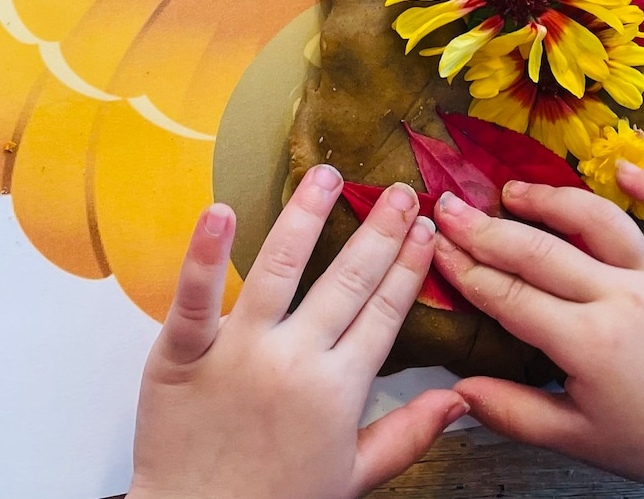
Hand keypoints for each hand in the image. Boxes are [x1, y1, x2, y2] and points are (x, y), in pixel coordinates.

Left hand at [129, 166, 465, 498]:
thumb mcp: (354, 478)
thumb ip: (408, 434)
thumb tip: (460, 398)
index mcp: (338, 390)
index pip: (384, 312)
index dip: (409, 266)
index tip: (426, 227)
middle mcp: (295, 362)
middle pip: (346, 281)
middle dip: (379, 231)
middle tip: (398, 190)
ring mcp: (238, 354)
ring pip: (278, 269)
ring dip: (307, 216)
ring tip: (327, 175)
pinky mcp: (183, 354)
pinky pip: (194, 297)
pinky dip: (205, 253)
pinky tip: (221, 210)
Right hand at [431, 164, 643, 498]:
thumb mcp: (574, 439)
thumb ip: (511, 411)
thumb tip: (458, 387)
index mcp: (588, 346)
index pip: (511, 296)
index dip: (466, 269)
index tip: (435, 245)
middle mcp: (622, 301)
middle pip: (542, 252)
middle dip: (487, 229)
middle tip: (450, 206)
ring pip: (600, 220)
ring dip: (552, 199)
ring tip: (513, 189)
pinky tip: (620, 167)